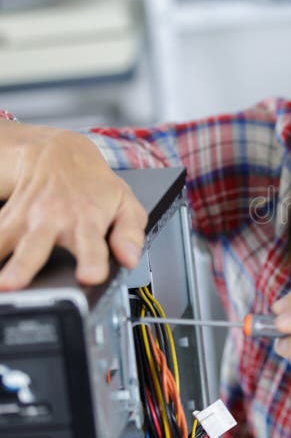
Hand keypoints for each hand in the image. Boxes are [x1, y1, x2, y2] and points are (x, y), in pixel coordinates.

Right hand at [0, 127, 146, 288]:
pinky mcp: (7, 215)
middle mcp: (53, 220)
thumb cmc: (95, 186)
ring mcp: (26, 217)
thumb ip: (129, 233)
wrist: (59, 153)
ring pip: (5, 238)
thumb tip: (131, 259)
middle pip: (36, 245)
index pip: (92, 246)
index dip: (92, 261)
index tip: (90, 276)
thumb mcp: (124, 203)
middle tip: (13, 284)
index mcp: (87, 221)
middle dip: (23, 266)